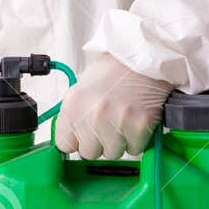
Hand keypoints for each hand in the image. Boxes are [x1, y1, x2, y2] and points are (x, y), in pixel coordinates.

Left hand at [55, 54, 171, 160]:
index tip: (85, 136)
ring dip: (119, 141)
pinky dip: (138, 139)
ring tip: (124, 119)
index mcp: (73, 105)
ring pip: (113, 153)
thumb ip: (75, 116)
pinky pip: (134, 148)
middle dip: (99, 142)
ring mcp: (115, 121)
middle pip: (89, 153)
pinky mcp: (139, 125)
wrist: (143, 56)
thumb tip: (72, 140)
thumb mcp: (83, 89)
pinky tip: (136, 121)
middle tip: (109, 124)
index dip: (78, 141)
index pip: (65, 145)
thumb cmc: (113, 71)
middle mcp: (91, 115)